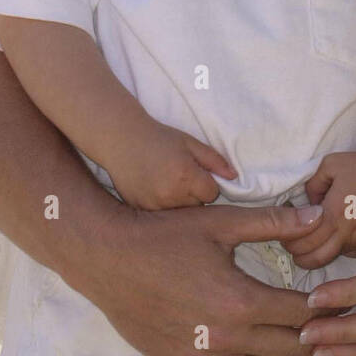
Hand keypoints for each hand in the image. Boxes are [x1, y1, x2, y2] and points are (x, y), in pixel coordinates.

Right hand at [71, 196, 340, 355]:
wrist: (106, 259)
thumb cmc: (163, 235)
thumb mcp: (220, 222)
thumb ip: (272, 222)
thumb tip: (317, 216)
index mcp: (240, 300)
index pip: (299, 313)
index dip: (329, 312)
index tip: (350, 310)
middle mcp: (225, 336)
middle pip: (288, 349)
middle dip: (322, 348)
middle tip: (350, 347)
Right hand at [107, 117, 237, 208]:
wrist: (121, 139)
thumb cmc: (159, 138)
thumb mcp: (190, 143)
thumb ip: (214, 160)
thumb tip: (234, 177)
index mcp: (185, 176)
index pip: (212, 194)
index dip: (207, 184)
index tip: (196, 174)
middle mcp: (170, 195)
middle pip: (197, 208)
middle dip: (195, 196)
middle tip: (181, 179)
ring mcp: (153, 205)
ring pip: (180, 216)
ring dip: (180, 205)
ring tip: (168, 185)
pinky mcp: (140, 210)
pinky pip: (161, 217)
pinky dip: (162, 208)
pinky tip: (155, 192)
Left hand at [296, 146, 355, 267]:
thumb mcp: (330, 166)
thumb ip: (311, 187)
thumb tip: (307, 206)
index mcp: (334, 216)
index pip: (301, 243)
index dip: (287, 240)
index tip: (283, 228)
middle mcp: (347, 235)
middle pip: (312, 259)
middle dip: (297, 252)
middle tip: (291, 237)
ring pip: (328, 259)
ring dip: (314, 253)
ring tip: (308, 237)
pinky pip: (345, 254)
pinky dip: (332, 249)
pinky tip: (329, 235)